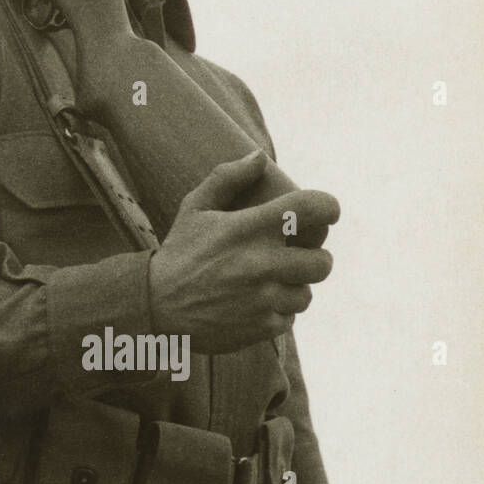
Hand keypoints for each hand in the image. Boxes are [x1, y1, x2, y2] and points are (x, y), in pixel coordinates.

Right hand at [147, 151, 338, 353]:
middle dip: (313, 259)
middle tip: (295, 258)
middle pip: (323, 262)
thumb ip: (227, 178)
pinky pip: (288, 318)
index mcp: (251, 228)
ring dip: (292, 288)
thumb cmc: (179, 252)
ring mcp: (265, 298)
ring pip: (306, 294)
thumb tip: (260, 157)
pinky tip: (253, 305)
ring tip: (268, 284)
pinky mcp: (262, 326)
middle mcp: (263, 263)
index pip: (313, 209)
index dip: (328, 208)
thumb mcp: (194, 208)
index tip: (325, 214)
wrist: (155, 305)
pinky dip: (276, 313)